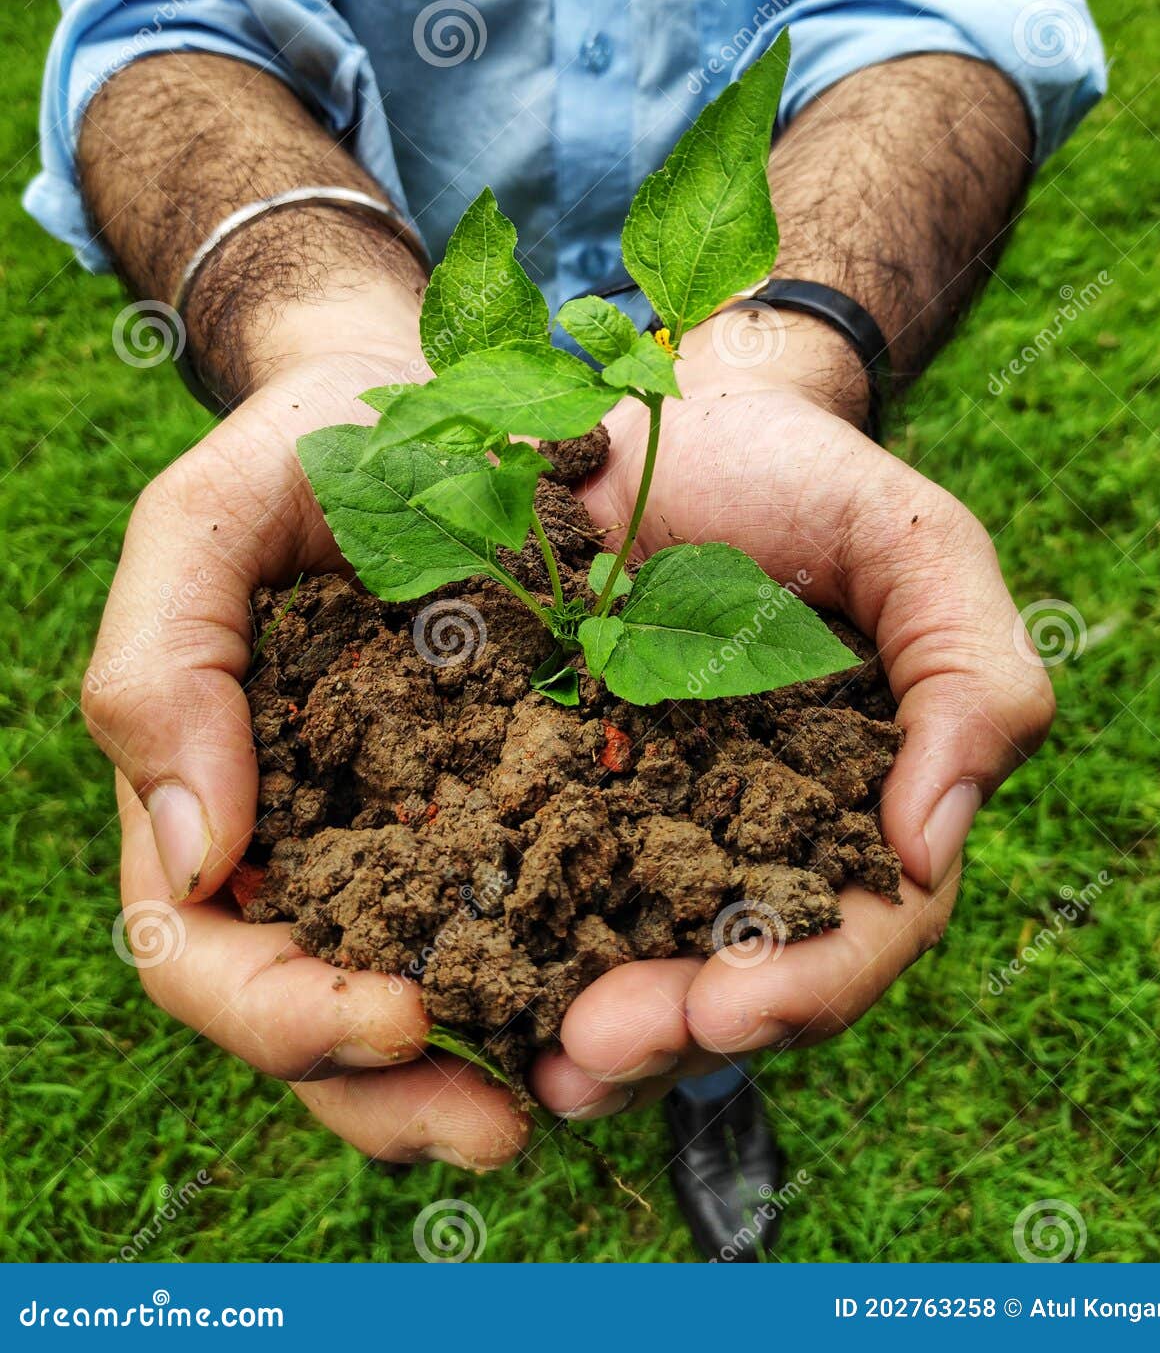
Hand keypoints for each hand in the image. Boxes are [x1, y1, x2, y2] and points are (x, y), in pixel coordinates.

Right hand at [84, 300, 530, 1169]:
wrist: (430, 396)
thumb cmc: (305, 448)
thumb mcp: (206, 518)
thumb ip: (162, 667)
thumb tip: (194, 855)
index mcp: (207, 797)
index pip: (206, 952)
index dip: (283, 1012)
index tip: (398, 1015)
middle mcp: (302, 842)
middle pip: (315, 1015)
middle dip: (396, 1089)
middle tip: (506, 1125)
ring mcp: (405, 834)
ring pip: (422, 996)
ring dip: (488, 1065)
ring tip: (582, 1091)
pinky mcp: (505, 805)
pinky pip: (521, 914)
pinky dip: (563, 971)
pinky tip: (635, 988)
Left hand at [527, 315, 1053, 1117]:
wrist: (663, 413)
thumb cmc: (804, 477)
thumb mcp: (915, 548)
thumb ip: (970, 679)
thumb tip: (929, 849)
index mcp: (859, 808)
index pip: (861, 934)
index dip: (805, 986)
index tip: (726, 1009)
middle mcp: (758, 842)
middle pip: (735, 980)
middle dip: (670, 1031)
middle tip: (590, 1056)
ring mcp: (647, 822)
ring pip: (632, 964)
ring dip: (587, 1025)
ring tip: (528, 1058)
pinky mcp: (547, 789)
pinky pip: (533, 888)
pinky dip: (509, 942)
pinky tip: (462, 977)